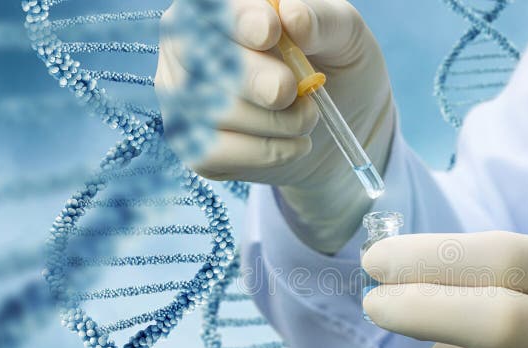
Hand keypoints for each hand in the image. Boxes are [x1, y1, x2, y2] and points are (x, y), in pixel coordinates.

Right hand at [156, 0, 394, 251]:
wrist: (343, 122)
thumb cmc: (335, 63)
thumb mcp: (345, 34)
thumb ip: (322, 19)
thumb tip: (292, 15)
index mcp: (218, 7)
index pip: (208, 8)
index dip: (236, 20)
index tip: (270, 32)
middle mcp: (187, 46)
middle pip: (199, 59)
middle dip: (254, 79)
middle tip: (291, 91)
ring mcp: (182, 97)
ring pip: (214, 111)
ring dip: (274, 121)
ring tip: (308, 117)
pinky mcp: (193, 144)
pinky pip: (215, 151)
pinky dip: (266, 152)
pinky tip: (294, 143)